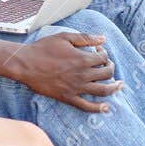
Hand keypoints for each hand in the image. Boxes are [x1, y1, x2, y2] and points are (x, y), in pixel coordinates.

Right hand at [0, 32, 122, 112]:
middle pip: (107, 74)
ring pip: (102, 91)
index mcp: (82, 59)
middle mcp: (82, 75)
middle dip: (111, 68)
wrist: (25, 64)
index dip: (105, 54)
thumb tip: (103, 39)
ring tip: (119, 86)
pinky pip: (87, 107)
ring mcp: (76, 88)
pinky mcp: (68, 98)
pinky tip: (106, 108)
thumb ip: (86, 38)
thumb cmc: (43, 48)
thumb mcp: (64, 37)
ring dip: (114, 88)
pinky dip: (99, 108)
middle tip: (108, 66)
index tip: (99, 52)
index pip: (104, 58)